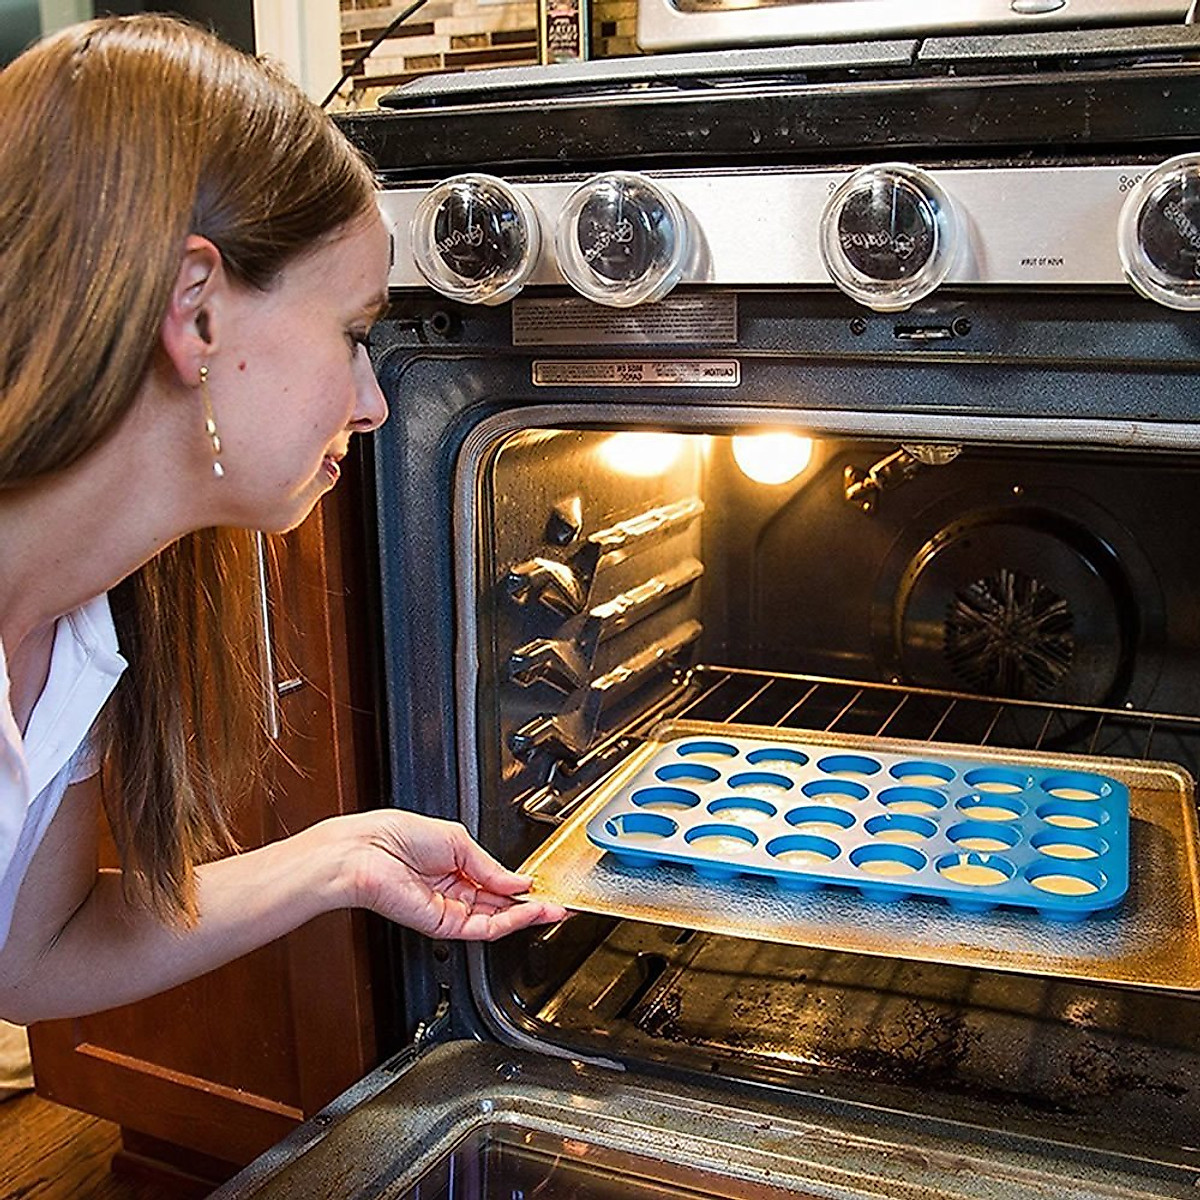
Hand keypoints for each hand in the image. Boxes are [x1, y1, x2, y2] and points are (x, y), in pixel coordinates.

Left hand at [339, 811, 568, 940]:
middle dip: (529, 904)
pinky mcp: (442, 924)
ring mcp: (447, 909)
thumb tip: (517, 881)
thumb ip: (491, 866)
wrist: (366, 852)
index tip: (542, 885)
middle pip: (498, 905)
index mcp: (452, 865)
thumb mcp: (457, 839)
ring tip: (548, 909)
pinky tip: (526, 911)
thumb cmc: (395, 835)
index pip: (494, 882)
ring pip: (495, 919)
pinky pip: (483, 928)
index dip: (520, 885)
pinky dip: (509, 922)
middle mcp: (451, 890)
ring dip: (525, 915)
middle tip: (554, 903)